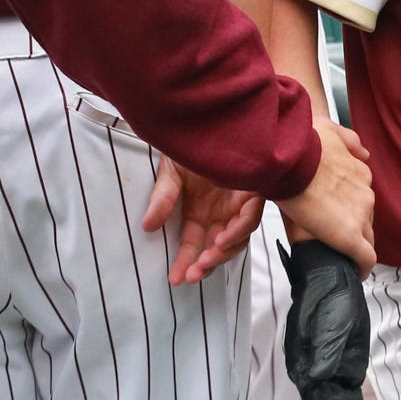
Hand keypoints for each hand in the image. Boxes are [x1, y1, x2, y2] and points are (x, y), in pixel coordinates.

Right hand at [144, 156, 263, 285]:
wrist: (211, 120)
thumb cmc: (190, 145)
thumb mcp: (171, 172)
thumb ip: (163, 198)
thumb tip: (147, 226)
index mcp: (198, 213)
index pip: (192, 245)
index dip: (184, 263)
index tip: (175, 279)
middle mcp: (219, 214)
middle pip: (216, 248)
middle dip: (205, 264)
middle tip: (194, 273)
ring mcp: (237, 205)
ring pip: (235, 239)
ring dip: (222, 251)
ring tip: (210, 255)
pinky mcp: (253, 192)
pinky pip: (250, 216)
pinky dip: (239, 227)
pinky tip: (225, 235)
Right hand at [279, 121, 375, 272]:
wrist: (289, 161)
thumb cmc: (301, 145)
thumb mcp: (329, 130)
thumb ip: (349, 140)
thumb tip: (364, 152)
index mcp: (359, 172)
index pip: (361, 196)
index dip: (351, 207)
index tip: (339, 213)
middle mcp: (365, 193)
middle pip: (366, 218)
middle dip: (354, 227)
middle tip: (334, 235)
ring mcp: (360, 216)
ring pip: (366, 237)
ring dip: (356, 246)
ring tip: (342, 256)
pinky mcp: (350, 237)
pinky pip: (365, 258)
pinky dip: (362, 267)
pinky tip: (356, 273)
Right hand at [279, 240, 398, 399]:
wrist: (333, 279)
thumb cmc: (328, 298)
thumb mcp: (331, 324)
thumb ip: (326, 353)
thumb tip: (315, 380)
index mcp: (303, 364)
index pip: (319, 397)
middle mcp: (312, 373)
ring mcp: (328, 371)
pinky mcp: (343, 366)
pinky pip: (351, 393)